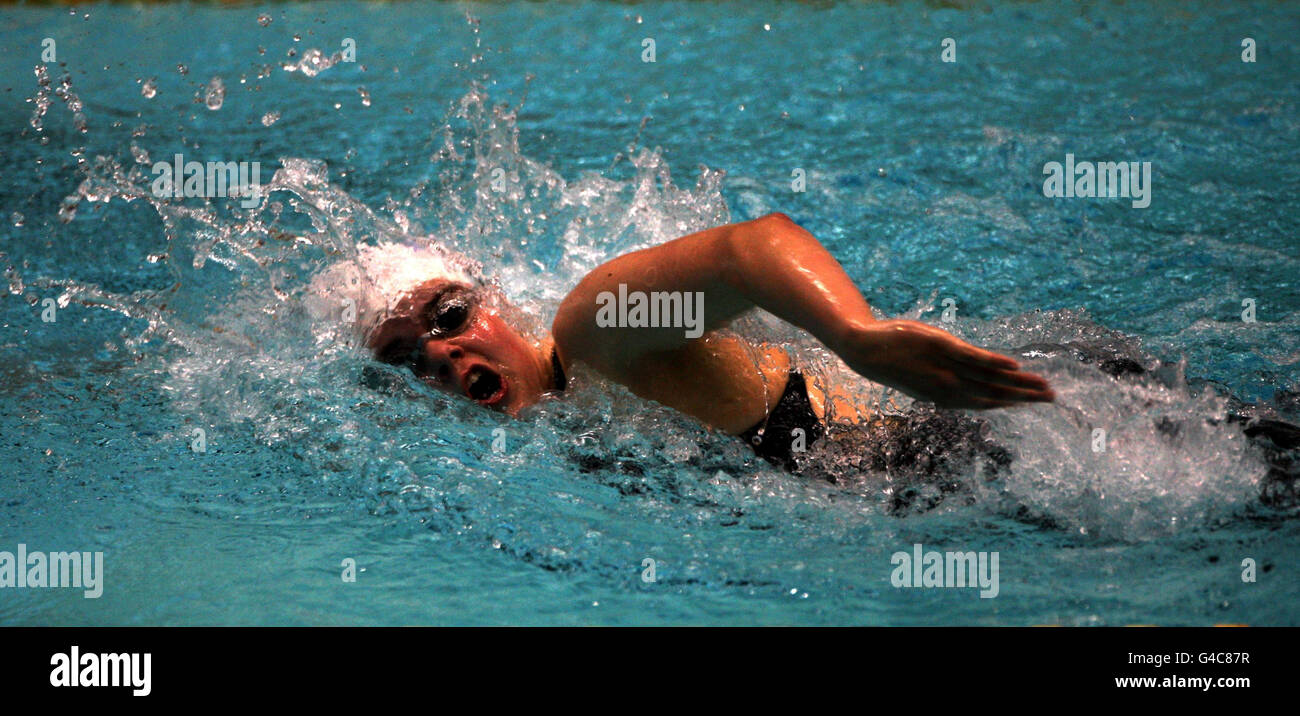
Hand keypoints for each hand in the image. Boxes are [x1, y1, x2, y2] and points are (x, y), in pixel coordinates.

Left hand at [836, 319, 1054, 408]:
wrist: (866, 351)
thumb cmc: (897, 363)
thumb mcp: (924, 378)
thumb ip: (948, 386)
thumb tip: (967, 391)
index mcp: (945, 397)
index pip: (986, 402)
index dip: (1012, 404)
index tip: (1034, 404)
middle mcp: (949, 386)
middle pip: (994, 393)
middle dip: (1024, 397)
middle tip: (1052, 398)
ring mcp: (946, 367)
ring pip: (989, 378)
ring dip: (1019, 383)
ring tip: (1044, 386)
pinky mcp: (941, 347)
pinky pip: (972, 358)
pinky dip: (993, 363)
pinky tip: (1014, 367)